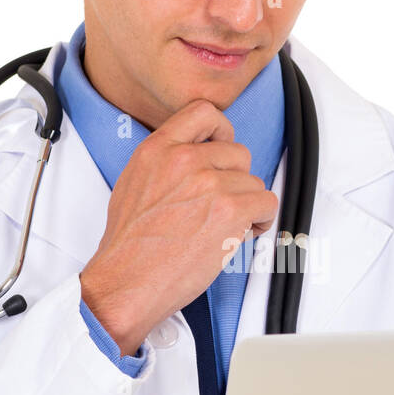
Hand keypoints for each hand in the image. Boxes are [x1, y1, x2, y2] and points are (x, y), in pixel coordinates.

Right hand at [80, 99, 277, 354]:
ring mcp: (209, 183)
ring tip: (227, 226)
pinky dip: (262, 219)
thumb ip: (164, 162)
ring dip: (247, 205)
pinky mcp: (230, 210)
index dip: (222, 131)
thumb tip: (195, 158)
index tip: (223, 149)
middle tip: (223, 204)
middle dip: (236, 180)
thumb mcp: (133, 183)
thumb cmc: (128, 246)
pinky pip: (267, 203)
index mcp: (157, 149)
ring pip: (253, 181)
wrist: (126, 282)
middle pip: (237, 153)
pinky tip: (243, 233)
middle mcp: (184, 160)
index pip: (203, 112)